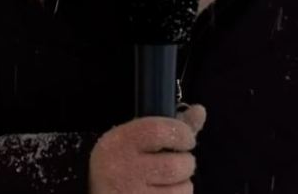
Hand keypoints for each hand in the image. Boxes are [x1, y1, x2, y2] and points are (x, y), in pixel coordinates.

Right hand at [89, 104, 206, 193]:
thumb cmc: (124, 161)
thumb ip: (171, 125)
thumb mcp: (138, 139)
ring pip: (181, 190)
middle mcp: (122, 168)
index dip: (182, 134)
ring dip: (184, 185)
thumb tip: (200, 110)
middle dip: (186, 163)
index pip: (159, 131)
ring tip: (169, 182)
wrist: (96, 189)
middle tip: (179, 164)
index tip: (187, 140)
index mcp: (121, 142)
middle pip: (175, 165)